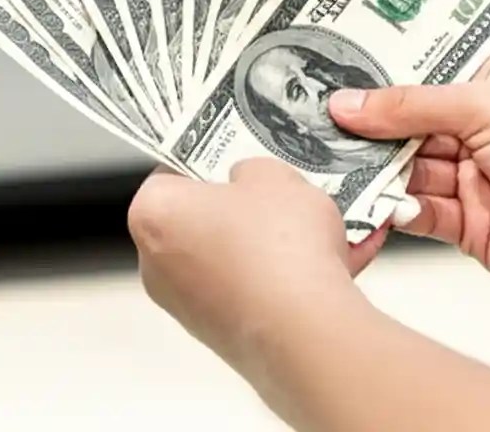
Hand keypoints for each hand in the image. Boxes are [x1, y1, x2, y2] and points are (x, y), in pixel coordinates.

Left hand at [127, 159, 387, 370]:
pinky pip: (257, 290)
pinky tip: (338, 259)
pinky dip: (290, 276)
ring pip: (235, 257)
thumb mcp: (273, 174)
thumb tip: (250, 181)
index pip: (170, 173)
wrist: (305, 330)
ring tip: (321, 225)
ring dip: (274, 242)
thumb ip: (253, 169)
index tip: (237, 156)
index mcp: (152, 213)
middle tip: (281, 191)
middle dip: (245, 206)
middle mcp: (157, 264)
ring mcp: (189, 305)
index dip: (208, 159)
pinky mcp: (224, 333)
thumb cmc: (278, 248)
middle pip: (202, 219)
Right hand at [329, 49, 489, 295]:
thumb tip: (348, 104)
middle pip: (405, 124)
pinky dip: (395, 208)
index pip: (422, 71)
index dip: (379, 75)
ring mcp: (471, 177)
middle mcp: (479, 127)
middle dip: (366, 128)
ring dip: (375, 170)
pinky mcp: (466, 223)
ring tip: (334, 163)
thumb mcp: (484, 106)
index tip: (329, 71)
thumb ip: (410, 106)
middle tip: (316, 124)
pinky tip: (377, 202)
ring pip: (405, 169)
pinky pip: (416, 212)